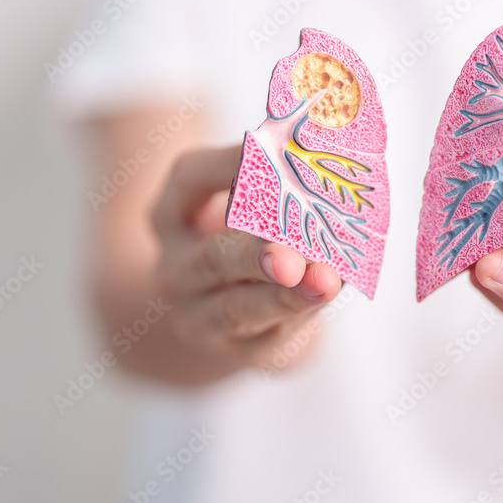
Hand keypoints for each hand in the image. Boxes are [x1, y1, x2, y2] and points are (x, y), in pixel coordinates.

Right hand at [150, 145, 342, 379]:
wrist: (217, 310)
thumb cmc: (242, 235)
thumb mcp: (239, 201)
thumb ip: (271, 181)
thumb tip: (324, 156)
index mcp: (171, 214)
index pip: (191, 180)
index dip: (230, 165)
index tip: (275, 152)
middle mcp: (176, 268)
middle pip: (214, 258)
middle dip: (256, 254)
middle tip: (291, 254)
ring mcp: (201, 316)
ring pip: (240, 309)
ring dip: (286, 296)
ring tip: (325, 282)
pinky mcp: (238, 350)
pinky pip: (272, 337)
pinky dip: (305, 314)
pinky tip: (331, 295)